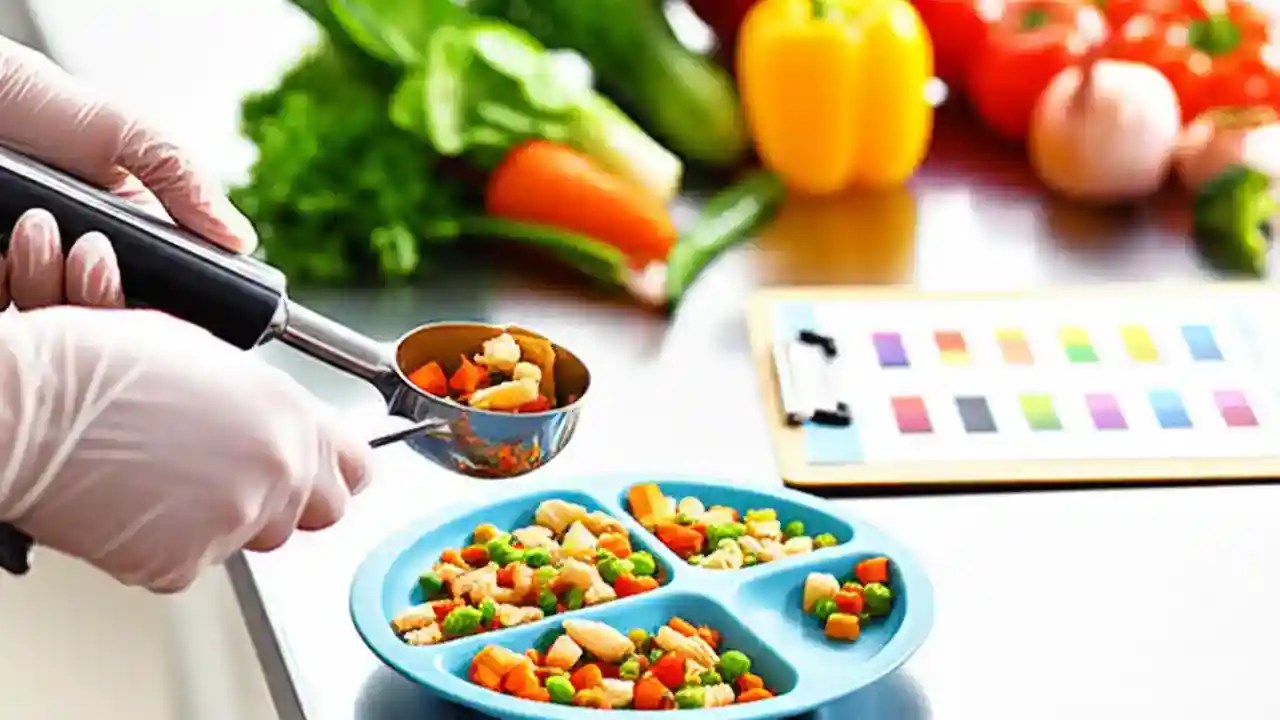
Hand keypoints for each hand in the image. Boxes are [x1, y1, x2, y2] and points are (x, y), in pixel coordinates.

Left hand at [0, 35, 255, 309]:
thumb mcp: (120, 130)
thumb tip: (240, 239)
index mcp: (121, 234)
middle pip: (106, 319)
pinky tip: (1, 254)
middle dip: (99, 293)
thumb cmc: (21, 96)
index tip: (158, 289)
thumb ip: (182, 180)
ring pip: (55, 322)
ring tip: (31, 229)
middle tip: (89, 249)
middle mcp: (74, 260)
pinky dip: (7, 290)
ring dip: (46, 286)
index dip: (161, 305)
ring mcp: (26, 272)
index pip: (156, 294)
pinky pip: (5, 314)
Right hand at [0, 306, 370, 592]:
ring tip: (165, 477)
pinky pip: (191, 563)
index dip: (334, 469)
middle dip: (284, 498)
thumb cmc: (102, 366)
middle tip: (230, 475)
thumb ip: (264, 404)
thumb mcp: (211, 360)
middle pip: (316, 511)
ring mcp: (233, 521)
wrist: (26, 407)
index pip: (356, 467)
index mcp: (288, 416)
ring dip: (224, 519)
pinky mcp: (182, 563)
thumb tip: (277, 426)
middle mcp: (276, 472)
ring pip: (252, 538)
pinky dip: (166, 543)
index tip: (321, 471)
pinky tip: (133, 503)